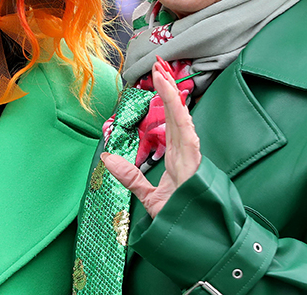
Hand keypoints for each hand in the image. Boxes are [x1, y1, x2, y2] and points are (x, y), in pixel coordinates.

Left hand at [102, 62, 200, 217]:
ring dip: (172, 96)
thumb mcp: (149, 197)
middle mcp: (186, 153)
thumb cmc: (181, 221)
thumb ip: (130, 176)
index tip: (156, 76)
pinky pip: (189, 138)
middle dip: (168, 87)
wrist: (200, 243)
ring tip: (162, 73)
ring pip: (182, 120)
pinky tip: (176, 103)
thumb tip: (106, 156)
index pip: (170, 120)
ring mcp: (192, 158)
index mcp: (178, 156)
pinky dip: (182, 119)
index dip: (164, 97)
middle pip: (177, 113)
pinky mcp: (195, 167)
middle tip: (158, 62)